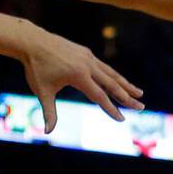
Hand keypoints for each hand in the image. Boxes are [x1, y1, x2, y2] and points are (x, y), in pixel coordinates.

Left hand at [19, 26, 143, 132]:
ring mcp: (87, 57)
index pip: (100, 96)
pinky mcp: (85, 52)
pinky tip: (118, 81)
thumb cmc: (36, 68)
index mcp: (78, 76)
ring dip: (125, 84)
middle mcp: (87, 65)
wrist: (32, 41)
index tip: (122, 118)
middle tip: (141, 107)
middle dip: (127, 97)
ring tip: (139, 93)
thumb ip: (49, 112)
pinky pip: (102, 66)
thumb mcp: (42, 92)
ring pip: (110, 73)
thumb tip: (47, 132)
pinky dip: (113, 74)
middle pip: (112, 84)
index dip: (111, 109)